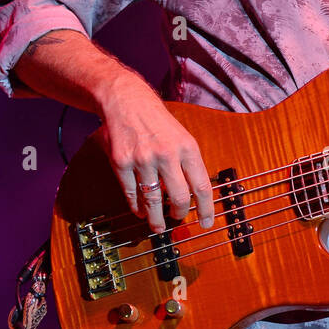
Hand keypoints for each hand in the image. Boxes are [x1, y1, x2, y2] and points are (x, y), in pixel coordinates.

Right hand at [97, 75, 215, 233]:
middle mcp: (167, 154)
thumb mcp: (183, 137)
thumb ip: (189, 163)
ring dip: (156, 218)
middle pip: (179, 197)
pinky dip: (137, 206)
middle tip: (178, 218)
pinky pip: (131, 193)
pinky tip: (141, 210)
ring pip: (153, 200)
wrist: (127, 102)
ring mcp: (143, 159)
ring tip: (158, 226)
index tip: (207, 223)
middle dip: (180, 214)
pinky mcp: (121, 162)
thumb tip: (197, 196)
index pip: (202, 186)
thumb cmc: (159, 122)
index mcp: (188, 148)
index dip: (206, 209)